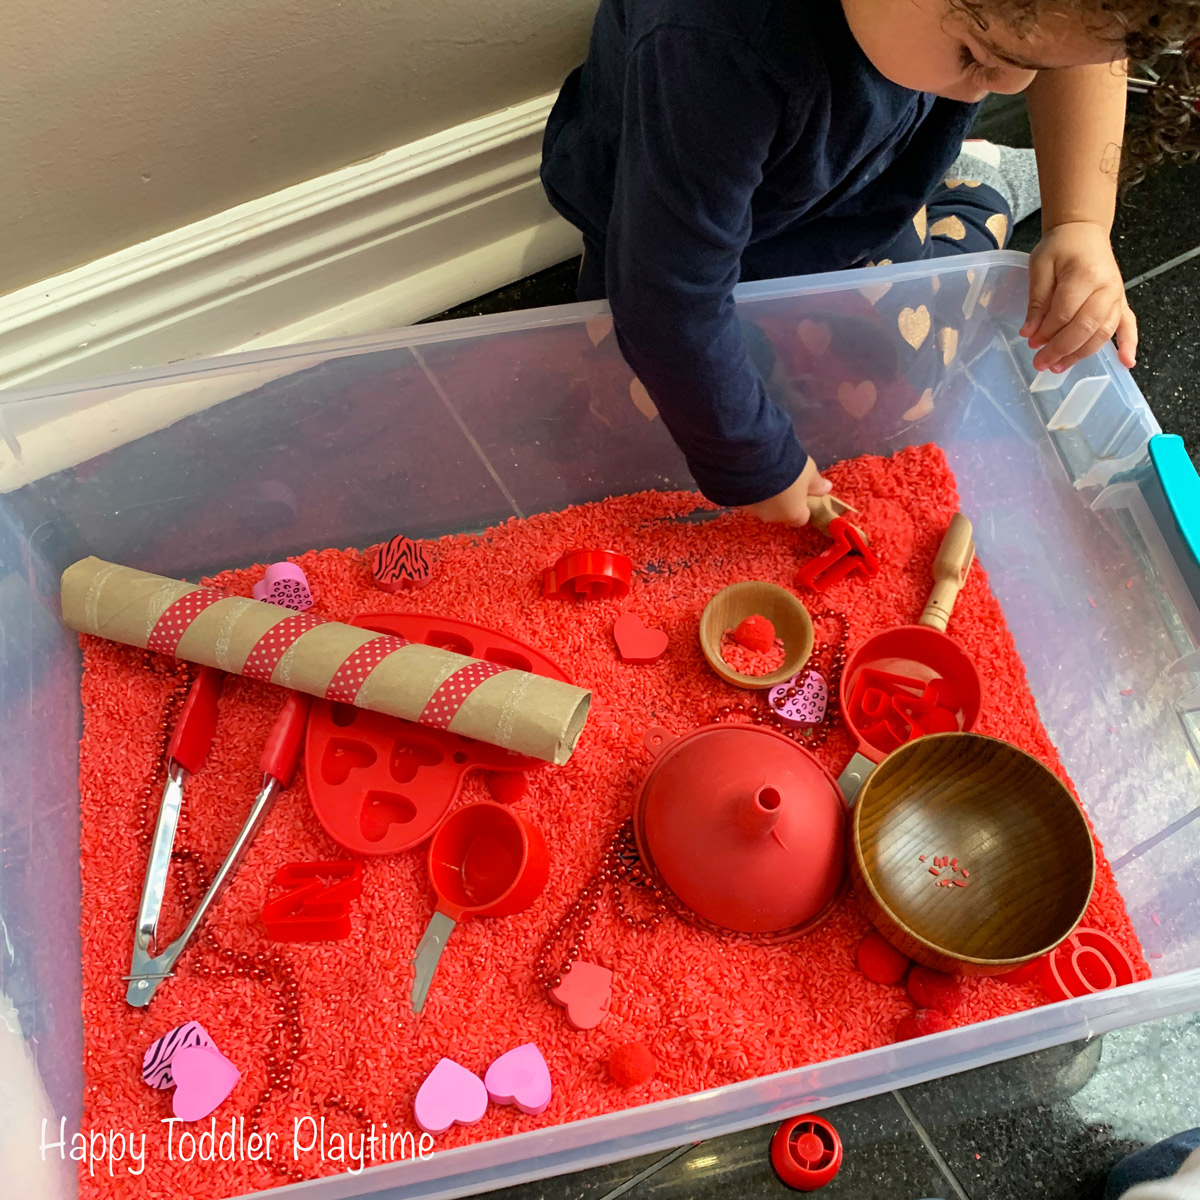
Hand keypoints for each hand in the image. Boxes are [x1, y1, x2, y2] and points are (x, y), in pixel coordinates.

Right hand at [744, 458, 832, 525]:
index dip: (802, 507)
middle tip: (782, 479)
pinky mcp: (735, 500)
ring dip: (763, 494)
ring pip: (761, 505)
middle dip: (781, 500)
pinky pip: (746, 496)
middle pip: (779, 512)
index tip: (802, 493)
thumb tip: (826, 488)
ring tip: (763, 472)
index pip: (801, 518)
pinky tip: (749, 472)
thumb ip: (816, 483)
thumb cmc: (787, 468)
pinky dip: (748, 488)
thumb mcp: (807, 471)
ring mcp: (751, 510)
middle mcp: (771, 517)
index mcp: (793, 514)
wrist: (752, 460)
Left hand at [1021, 221, 1136, 372]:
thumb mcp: (1040, 267)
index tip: (1030, 342)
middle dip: (1061, 349)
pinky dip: (1129, 344)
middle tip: (1040, 363)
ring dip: (1081, 354)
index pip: (1064, 312)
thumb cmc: (1060, 247)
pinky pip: (1128, 325)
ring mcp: (1117, 296)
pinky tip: (1126, 363)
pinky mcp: (1121, 302)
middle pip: (1085, 326)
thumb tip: (1028, 332)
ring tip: (1058, 367)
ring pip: (1102, 332)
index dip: (1046, 331)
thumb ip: (1036, 300)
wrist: (1083, 231)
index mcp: (1085, 275)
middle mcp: (1106, 288)